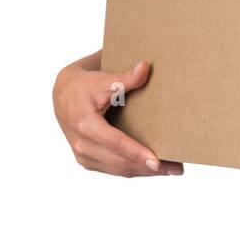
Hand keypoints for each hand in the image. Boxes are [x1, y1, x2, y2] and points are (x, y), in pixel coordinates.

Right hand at [52, 55, 183, 177]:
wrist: (62, 96)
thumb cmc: (83, 86)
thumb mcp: (102, 80)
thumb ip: (125, 78)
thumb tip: (145, 67)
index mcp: (85, 125)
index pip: (115, 142)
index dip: (137, 153)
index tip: (157, 162)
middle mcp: (82, 145)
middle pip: (121, 161)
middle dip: (150, 168)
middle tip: (177, 168)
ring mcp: (84, 156)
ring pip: (119, 170)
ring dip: (145, 172)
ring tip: (172, 170)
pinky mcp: (88, 160)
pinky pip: (114, 169)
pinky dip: (134, 170)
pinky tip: (154, 169)